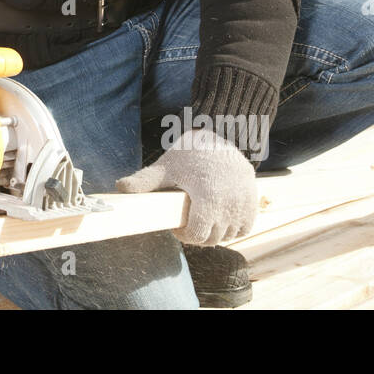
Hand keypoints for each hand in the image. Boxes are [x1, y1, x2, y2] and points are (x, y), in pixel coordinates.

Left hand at [115, 128, 256, 245]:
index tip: (177, 226)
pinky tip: (219, 219)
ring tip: (202, 219)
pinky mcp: (253, 201)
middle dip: (198, 236)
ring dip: (216, 234)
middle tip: (187, 223)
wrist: (224, 135)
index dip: (184, 235)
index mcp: (208, 198)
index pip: (197, 234)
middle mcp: (230, 204)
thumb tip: (119, 187)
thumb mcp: (167, 166)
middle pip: (213, 238)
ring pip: (229, 235)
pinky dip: (233, 229)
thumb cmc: (191, 152)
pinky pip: (244, 228)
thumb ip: (144, 180)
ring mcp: (244, 204)